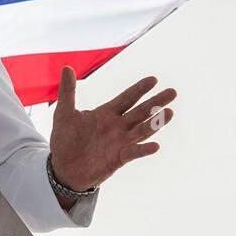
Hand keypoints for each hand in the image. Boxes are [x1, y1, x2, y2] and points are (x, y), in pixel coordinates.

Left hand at [48, 67, 176, 199]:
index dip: (140, 89)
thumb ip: (68, 92)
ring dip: (156, 122)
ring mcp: (120, 142)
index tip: (153, 79)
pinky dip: (143, 149)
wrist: (63, 168)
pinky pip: (134, 152)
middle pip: (141, 111)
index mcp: (107, 113)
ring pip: (142, 130)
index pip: (127, 98)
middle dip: (156, 101)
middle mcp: (118, 126)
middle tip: (173, 92)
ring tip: (170, 112)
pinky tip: (155, 145)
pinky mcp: (119, 158)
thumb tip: (67, 67)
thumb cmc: (64, 140)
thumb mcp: (64, 114)